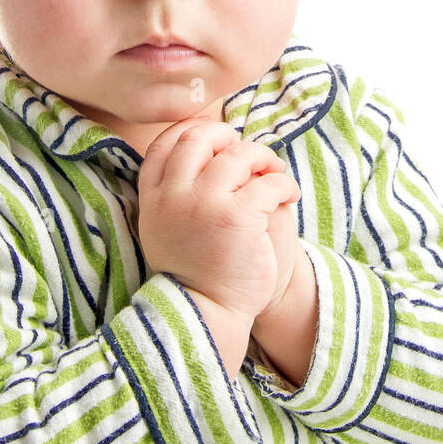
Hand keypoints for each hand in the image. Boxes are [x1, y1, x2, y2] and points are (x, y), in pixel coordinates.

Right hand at [137, 118, 300, 323]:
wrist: (208, 312)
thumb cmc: (195, 271)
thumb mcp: (166, 228)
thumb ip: (175, 192)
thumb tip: (206, 147)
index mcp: (154, 198)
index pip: (165, 144)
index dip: (192, 130)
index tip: (216, 134)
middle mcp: (174, 196)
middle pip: (199, 139)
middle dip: (228, 137)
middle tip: (250, 153)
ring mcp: (205, 204)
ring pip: (238, 155)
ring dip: (264, 158)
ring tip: (275, 173)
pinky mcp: (238, 216)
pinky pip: (268, 181)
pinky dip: (284, 183)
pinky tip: (288, 195)